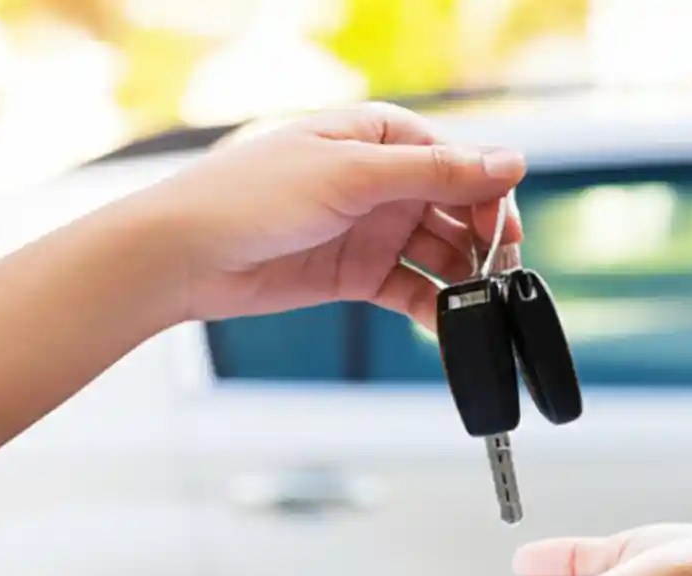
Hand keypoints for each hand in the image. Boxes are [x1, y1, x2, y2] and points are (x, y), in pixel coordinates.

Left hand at [131, 102, 524, 327]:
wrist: (183, 256)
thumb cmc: (249, 197)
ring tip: (479, 304)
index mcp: (376, 136)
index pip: (455, 159)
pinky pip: (410, 289)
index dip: (487, 192)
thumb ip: (434, 173)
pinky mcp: (355, 274)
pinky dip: (433, 306)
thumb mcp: (351, 176)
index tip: (506, 228)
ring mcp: (367, 229)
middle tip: (500, 273)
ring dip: (462, 277)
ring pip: (437, 252)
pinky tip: (451, 322)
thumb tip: (508, 161)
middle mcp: (378, 180)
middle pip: (453, 208)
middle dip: (481, 240)